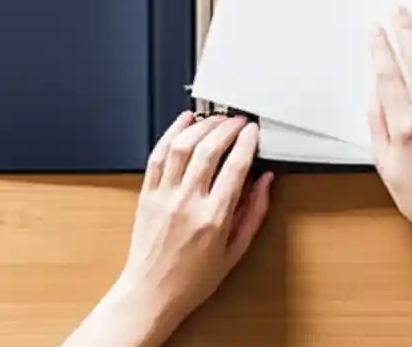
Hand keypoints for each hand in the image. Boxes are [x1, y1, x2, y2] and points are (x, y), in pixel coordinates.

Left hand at [66, 113, 272, 346]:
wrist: (151, 293)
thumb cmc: (192, 280)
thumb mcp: (234, 252)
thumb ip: (254, 213)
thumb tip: (265, 182)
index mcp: (213, 219)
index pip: (235, 168)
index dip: (247, 143)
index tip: (253, 132)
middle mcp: (187, 203)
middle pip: (209, 150)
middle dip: (227, 127)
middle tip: (239, 121)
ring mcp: (164, 196)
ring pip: (182, 146)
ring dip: (202, 126)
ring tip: (216, 119)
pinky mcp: (147, 194)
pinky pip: (158, 155)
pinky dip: (172, 133)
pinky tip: (184, 122)